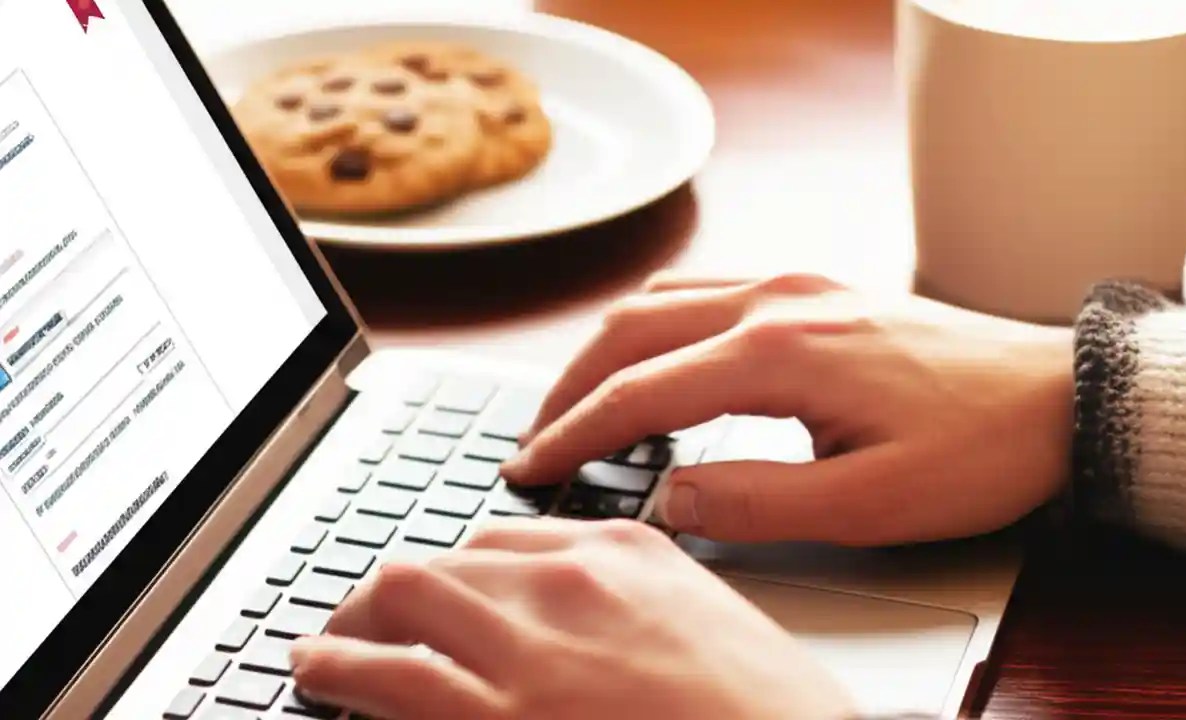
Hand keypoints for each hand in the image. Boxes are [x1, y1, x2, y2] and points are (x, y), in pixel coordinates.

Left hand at [289, 518, 856, 719]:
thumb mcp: (707, 629)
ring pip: (403, 599)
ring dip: (354, 619)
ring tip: (328, 640)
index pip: (509, 534)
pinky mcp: (495, 717)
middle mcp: (568, 581)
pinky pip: (389, 677)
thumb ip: (634, 607)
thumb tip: (576, 626)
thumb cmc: (768, 717)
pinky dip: (339, 668)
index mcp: (625, 549)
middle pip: (448, 559)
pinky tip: (318, 670)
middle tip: (372, 610)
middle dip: (398, 588)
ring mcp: (528, 647)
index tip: (444, 586)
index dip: (462, 567)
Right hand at [501, 273, 1074, 544]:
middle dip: (571, 385)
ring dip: (609, 349)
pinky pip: (706, 291)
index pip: (640, 390)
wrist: (1063, 397)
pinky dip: (657, 326)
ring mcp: (797, 286)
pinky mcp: (817, 291)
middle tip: (538, 440)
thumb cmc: (981, 449)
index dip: (574, 434)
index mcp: (780, 352)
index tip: (530, 468)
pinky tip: (658, 359)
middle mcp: (776, 301)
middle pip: (632, 328)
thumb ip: (757, 503)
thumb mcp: (871, 504)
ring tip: (582, 402)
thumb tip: (671, 497)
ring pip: (663, 299)